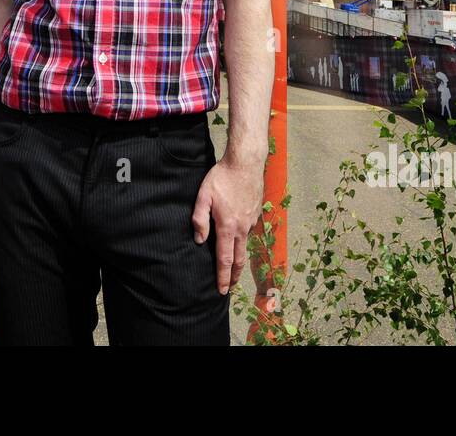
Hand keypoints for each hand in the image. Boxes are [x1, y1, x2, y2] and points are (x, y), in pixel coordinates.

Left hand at [191, 157, 264, 294]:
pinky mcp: (256, 214)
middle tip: (228, 288)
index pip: (224, 258)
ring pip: (245, 246)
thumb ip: (199, 219)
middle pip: (239, 259)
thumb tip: (199, 240)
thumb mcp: (203, 195)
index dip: (222, 276)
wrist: (246, 163)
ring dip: (239, 260)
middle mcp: (242, 228)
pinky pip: (248, 232)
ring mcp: (251, 221)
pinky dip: (242, 241)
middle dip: (233, 276)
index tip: (221, 290)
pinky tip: (237, 239)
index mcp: (227, 226)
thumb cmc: (222, 177)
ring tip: (233, 269)